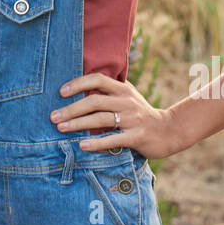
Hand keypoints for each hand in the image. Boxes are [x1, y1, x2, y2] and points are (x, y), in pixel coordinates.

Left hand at [50, 73, 186, 159]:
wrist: (170, 130)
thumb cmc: (141, 114)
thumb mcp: (128, 97)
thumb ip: (109, 91)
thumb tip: (80, 86)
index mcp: (123, 89)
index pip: (98, 79)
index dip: (78, 83)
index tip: (61, 92)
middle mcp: (127, 101)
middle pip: (94, 101)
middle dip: (71, 108)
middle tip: (53, 116)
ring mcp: (133, 119)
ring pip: (100, 119)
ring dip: (78, 124)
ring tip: (61, 128)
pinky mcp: (137, 136)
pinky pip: (113, 139)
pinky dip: (96, 142)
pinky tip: (82, 145)